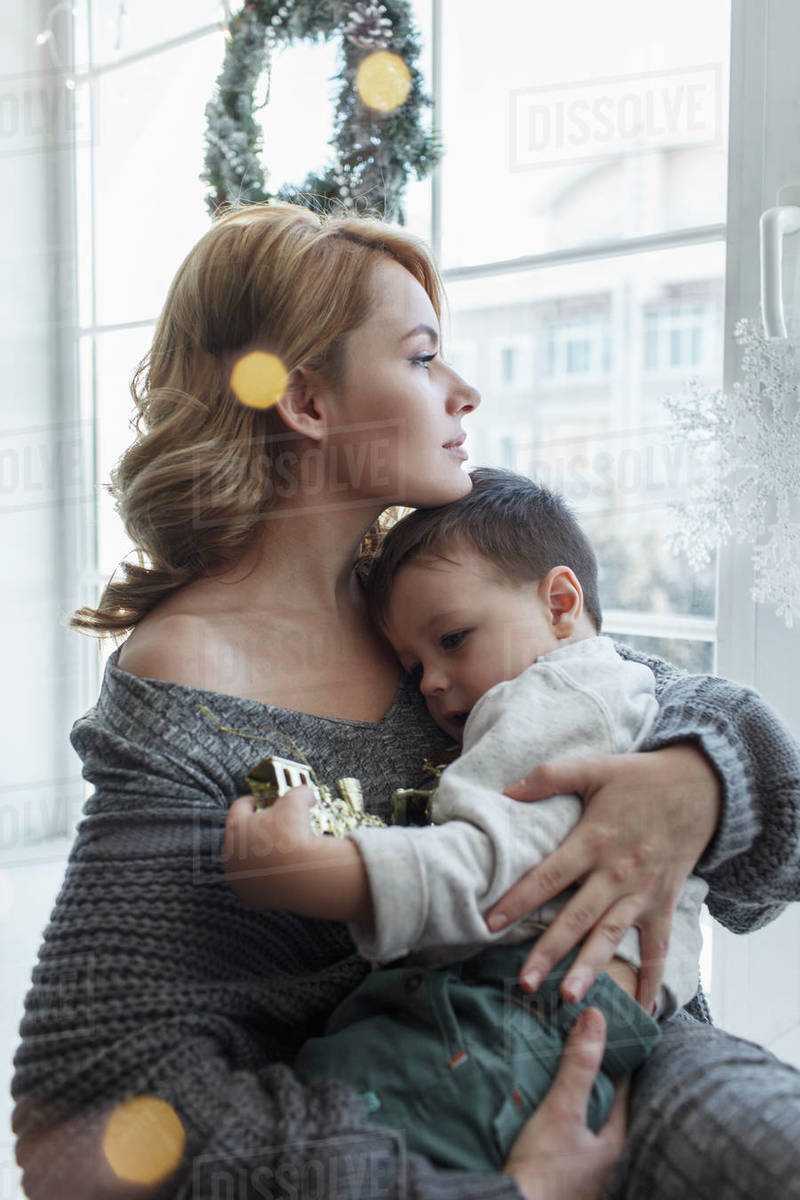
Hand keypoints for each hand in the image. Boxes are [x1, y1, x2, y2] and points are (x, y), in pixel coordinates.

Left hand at [223, 788, 374, 925]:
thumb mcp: (297, 802)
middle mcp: (230, 853)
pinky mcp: (247, 896)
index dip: (252, 802)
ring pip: (244, 862)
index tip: (261, 802)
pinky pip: (253, 883)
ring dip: (257, 856)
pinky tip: (279, 872)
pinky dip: (263, 877)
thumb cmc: (293, 835)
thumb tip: (306, 793)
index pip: (239, 808)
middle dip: (254, 831)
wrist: (302, 873)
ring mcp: (237, 877)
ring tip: (278, 851)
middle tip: (272, 827)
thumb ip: (298, 793)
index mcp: (236, 827)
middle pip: (239, 836)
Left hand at [485, 745, 720, 1012]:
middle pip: (577, 916)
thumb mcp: (595, 767)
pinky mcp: (664, 904)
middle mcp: (617, 872)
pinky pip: (658, 948)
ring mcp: (643, 893)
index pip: (549, 875)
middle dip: (549, 951)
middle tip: (524, 982)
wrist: (701, 788)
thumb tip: (506, 790)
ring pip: (611, 936)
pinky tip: (641, 1012)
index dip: (518, 899)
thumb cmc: (641, 778)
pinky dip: (651, 980)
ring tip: (568, 997)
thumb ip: (549, 776)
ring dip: (590, 968)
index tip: (489, 921)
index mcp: (595, 840)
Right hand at [503, 1008, 627, 1199]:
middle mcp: (607, 1160)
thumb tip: (596, 1017)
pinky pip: (569, 1138)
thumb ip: (579, 1066)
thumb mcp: (561, 1111)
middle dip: (592, 1077)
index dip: (614, 1059)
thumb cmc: (543, 1168)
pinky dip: (561, 1118)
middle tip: (577, 1045)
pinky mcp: (564, 1177)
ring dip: (575, 1099)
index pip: (624, 1090)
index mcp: (617, 1144)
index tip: (603, 1031)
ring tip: (559, 1070)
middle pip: (605, 1106)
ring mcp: (586, 1171)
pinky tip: (544, 1107)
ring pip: (586, 1123)